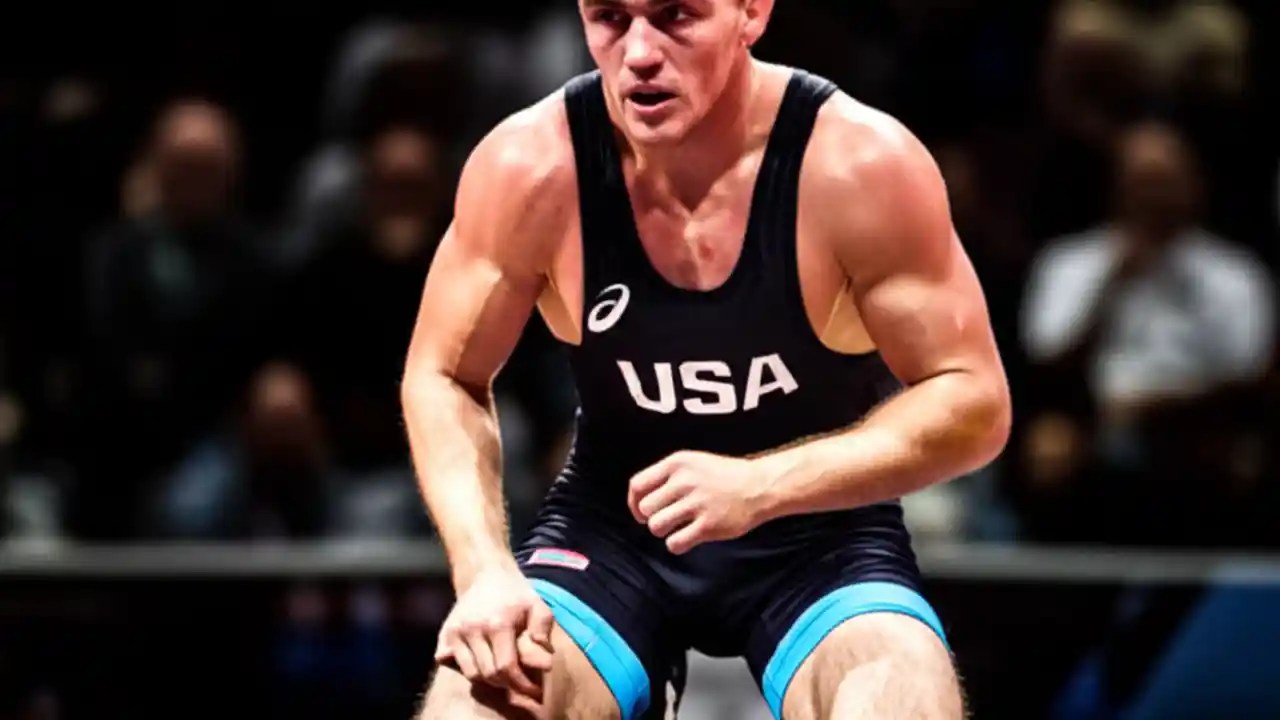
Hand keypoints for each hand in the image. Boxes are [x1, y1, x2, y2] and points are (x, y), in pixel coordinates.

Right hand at [435, 567, 555, 701]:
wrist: (486, 573)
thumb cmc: (515, 594)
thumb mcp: (537, 605)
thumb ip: (543, 629)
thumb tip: (544, 656)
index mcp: (498, 623)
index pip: (506, 667)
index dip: (520, 684)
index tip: (534, 692)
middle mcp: (473, 629)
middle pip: (488, 674)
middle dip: (506, 684)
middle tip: (520, 683)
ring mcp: (456, 632)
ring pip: (470, 673)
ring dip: (487, 679)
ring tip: (502, 673)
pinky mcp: (445, 633)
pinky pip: (452, 663)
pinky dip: (467, 668)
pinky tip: (482, 661)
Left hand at [627, 450, 770, 553]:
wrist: (759, 486)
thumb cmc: (724, 476)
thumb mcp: (693, 462)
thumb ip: (666, 476)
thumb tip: (639, 500)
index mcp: (677, 463)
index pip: (637, 485)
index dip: (634, 503)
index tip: (641, 513)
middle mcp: (684, 481)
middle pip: (645, 509)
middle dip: (653, 518)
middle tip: (668, 519)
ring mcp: (697, 503)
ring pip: (656, 526)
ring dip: (664, 531)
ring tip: (679, 527)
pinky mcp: (708, 525)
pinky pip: (675, 543)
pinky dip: (677, 544)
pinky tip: (688, 537)